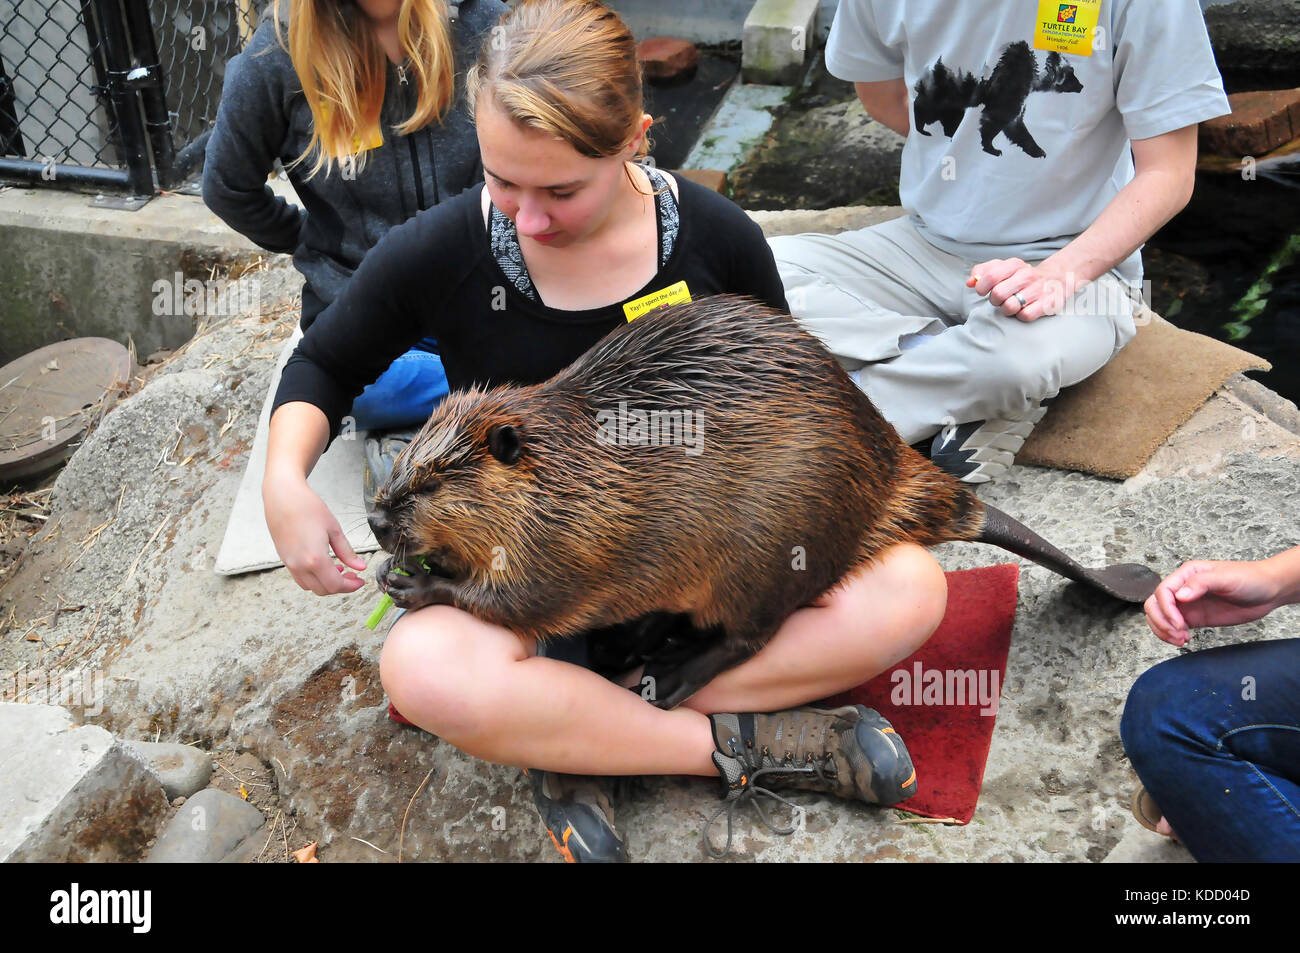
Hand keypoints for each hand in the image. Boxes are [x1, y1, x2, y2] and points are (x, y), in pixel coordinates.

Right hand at [263, 472, 367, 595]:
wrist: (282, 497)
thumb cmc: (308, 508)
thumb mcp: (333, 529)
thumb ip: (346, 552)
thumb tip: (360, 567)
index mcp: (315, 559)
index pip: (335, 585)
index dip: (350, 586)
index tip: (360, 580)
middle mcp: (300, 566)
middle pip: (323, 590)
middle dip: (340, 586)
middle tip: (353, 576)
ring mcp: (290, 564)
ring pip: (311, 587)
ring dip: (326, 583)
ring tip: (339, 569)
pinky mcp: (284, 559)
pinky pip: (300, 578)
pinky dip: (314, 578)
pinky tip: (323, 565)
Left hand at [967, 258, 1076, 321]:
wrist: (1056, 278)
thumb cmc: (1021, 277)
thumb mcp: (1003, 268)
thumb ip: (982, 271)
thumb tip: (970, 282)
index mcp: (1014, 265)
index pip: (990, 277)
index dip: (981, 288)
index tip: (983, 291)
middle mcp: (1027, 275)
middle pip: (997, 294)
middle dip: (994, 301)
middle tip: (1001, 299)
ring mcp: (1039, 289)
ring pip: (1010, 307)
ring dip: (1007, 310)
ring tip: (1013, 305)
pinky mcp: (1049, 303)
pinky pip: (1025, 316)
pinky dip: (1021, 316)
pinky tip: (1024, 309)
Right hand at [1144, 559, 1283, 645]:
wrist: (1268, 591)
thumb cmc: (1249, 578)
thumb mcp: (1226, 577)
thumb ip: (1201, 584)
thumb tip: (1180, 596)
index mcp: (1186, 574)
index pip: (1163, 591)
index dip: (1166, 609)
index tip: (1179, 623)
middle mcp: (1182, 588)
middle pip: (1154, 604)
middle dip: (1161, 621)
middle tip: (1178, 634)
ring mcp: (1187, 604)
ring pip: (1159, 616)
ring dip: (1163, 630)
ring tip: (1181, 639)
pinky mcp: (1194, 617)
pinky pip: (1172, 626)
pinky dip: (1171, 635)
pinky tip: (1184, 639)